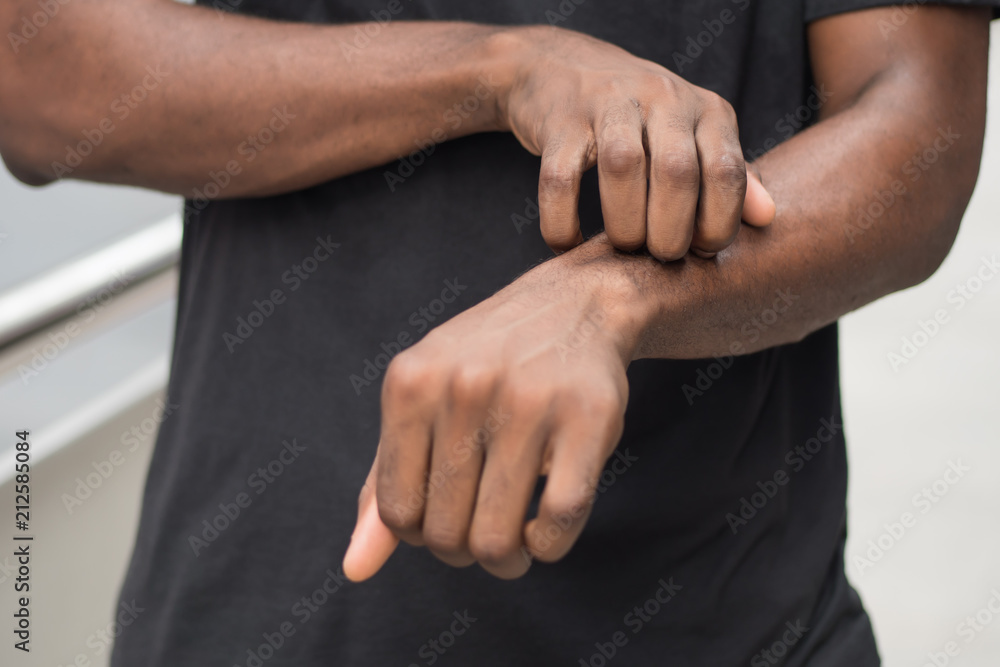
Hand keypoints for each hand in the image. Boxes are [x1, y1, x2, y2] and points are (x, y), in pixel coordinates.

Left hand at [343, 243, 648, 579]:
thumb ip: (384, 481)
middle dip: (464, 553)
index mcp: (411, 383)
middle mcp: (464, 387)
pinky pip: (559, 520)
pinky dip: (549, 545)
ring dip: (506, 561)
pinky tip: (545, 528)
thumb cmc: (487, 363)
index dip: (421, 537)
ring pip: (497, 538)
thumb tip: (355, 570)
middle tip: (484, 535)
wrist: (574, 304)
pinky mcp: (588, 417)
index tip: (445, 522)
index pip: (397, 512)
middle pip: (445, 533)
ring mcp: (528, 401)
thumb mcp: (422, 402)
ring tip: (515, 545)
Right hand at [495, 26, 774, 259]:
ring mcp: (607, 104)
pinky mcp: (559, 120)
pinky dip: (562, 221)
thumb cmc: (641, 119)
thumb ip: (729, 174)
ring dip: (624, 224)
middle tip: (659, 257)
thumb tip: (767, 218)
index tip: (700, 252)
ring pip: (622, 167)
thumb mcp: (694, 137)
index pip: (726, 170)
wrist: (563, 67)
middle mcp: (662, 97)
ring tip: (622, 250)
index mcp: (705, 109)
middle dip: (670, 231)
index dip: (718, 223)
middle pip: (676, 171)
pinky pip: (559, 178)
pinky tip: (567, 245)